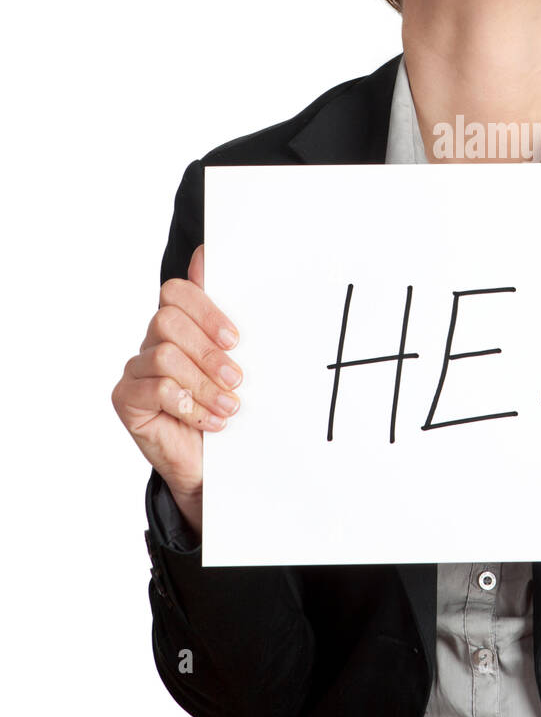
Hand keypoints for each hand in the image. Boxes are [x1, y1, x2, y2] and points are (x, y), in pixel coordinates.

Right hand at [111, 244, 240, 535]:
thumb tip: (207, 255)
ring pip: (166, 357)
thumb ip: (221, 317)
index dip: (205, 310)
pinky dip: (189, 405)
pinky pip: (156, 389)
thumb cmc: (222, 405)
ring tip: (228, 407)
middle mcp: (152, 341)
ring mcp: (136, 369)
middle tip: (237, 379)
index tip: (235, 338)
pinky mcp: (126, 398)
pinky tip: (208, 420)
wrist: (210, 461)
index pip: (177, 292)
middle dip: (209, 352)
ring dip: (205, 385)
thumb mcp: (233, 361)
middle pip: (168, 321)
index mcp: (178, 324)